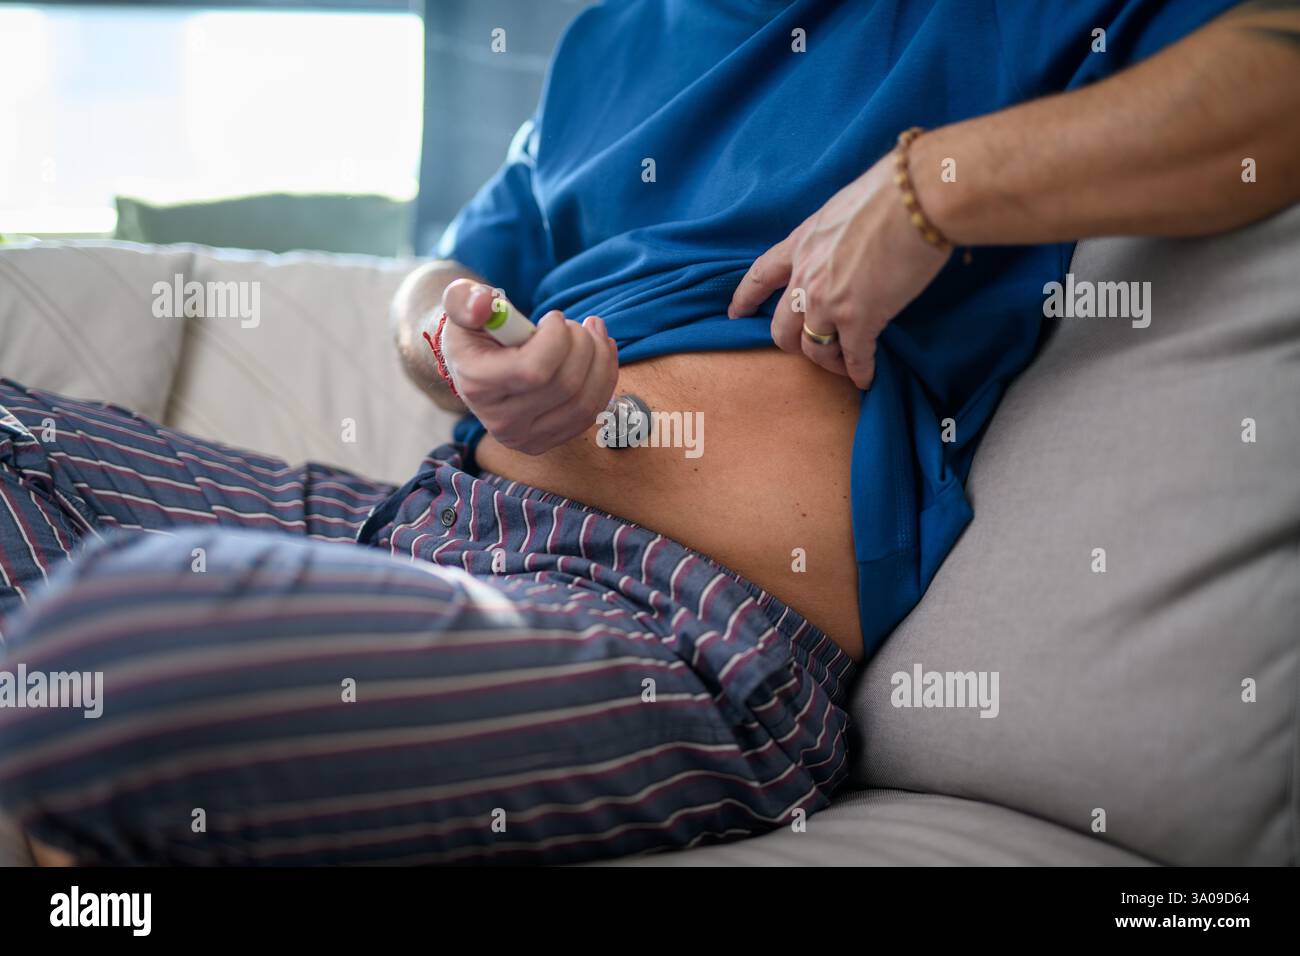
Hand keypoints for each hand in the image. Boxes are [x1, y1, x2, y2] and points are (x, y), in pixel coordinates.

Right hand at [436, 279, 617, 454]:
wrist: (475, 364)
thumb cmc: (475, 329)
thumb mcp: (461, 303)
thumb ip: (465, 299)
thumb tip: (483, 304)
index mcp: (476, 384)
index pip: (533, 371)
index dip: (557, 338)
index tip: (553, 317)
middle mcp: (500, 421)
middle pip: (565, 385)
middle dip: (582, 344)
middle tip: (574, 325)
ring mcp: (525, 438)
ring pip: (584, 403)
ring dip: (600, 360)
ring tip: (592, 333)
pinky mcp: (547, 441)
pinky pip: (591, 414)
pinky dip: (605, 379)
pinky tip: (601, 352)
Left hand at [728, 152, 951, 388]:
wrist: (918, 198)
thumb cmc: (890, 193)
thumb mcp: (841, 210)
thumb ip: (832, 236)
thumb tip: (847, 245)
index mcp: (801, 244)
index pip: (760, 275)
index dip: (746, 299)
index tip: (735, 315)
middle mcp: (806, 276)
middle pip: (782, 328)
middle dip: (793, 345)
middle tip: (811, 349)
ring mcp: (829, 302)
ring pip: (812, 349)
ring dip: (827, 362)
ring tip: (844, 365)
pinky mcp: (860, 319)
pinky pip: (852, 357)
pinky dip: (859, 372)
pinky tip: (865, 378)